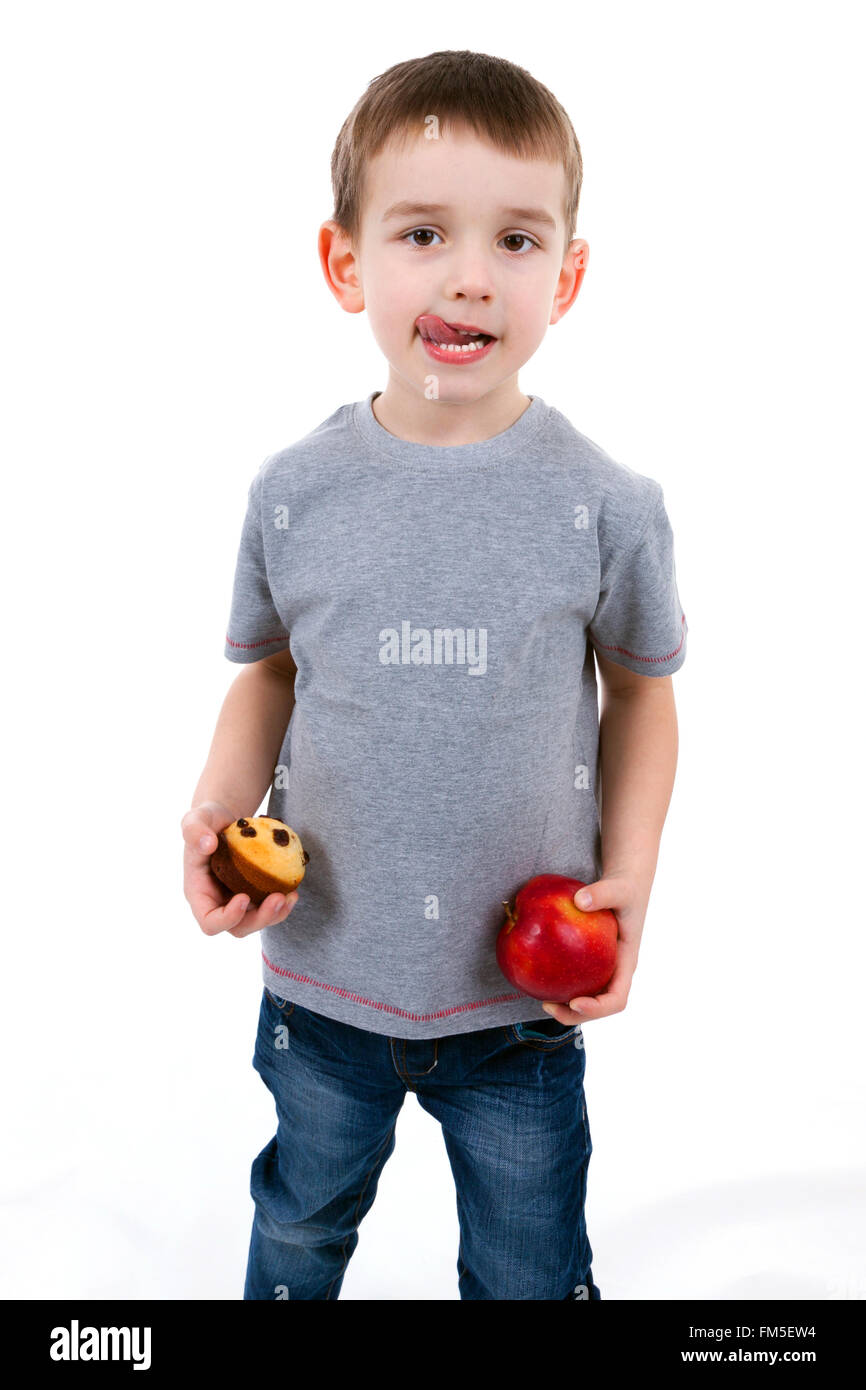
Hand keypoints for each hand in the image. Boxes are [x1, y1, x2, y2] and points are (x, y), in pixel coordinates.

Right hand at [180, 801, 298, 938]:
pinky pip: (268, 907)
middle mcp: (218, 902)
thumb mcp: (195, 819)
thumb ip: (194, 830)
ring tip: (291, 896)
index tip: (244, 898)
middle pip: (238, 928)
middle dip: (260, 919)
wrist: (224, 819)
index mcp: (199, 893)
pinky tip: (294, 890)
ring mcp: (237, 900)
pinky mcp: (254, 893)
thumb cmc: (207, 819)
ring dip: (276, 915)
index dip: (227, 918)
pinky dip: (282, 903)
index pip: (209, 921)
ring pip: (257, 921)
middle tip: (279, 898)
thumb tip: (208, 844)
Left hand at [540, 872, 648, 1025]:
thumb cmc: (626, 888)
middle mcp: (614, 972)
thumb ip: (602, 893)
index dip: (597, 1008)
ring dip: (564, 1005)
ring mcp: (601, 968)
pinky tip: (536, 976)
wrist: (626, 885)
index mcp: (625, 963)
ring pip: (584, 996)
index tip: (575, 1002)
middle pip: (597, 1007)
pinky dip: (557, 981)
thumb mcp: (619, 889)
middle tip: (547, 1005)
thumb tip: (579, 901)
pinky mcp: (587, 960)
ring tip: (542, 1000)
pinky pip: (573, 977)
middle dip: (573, 1014)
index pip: (617, 999)